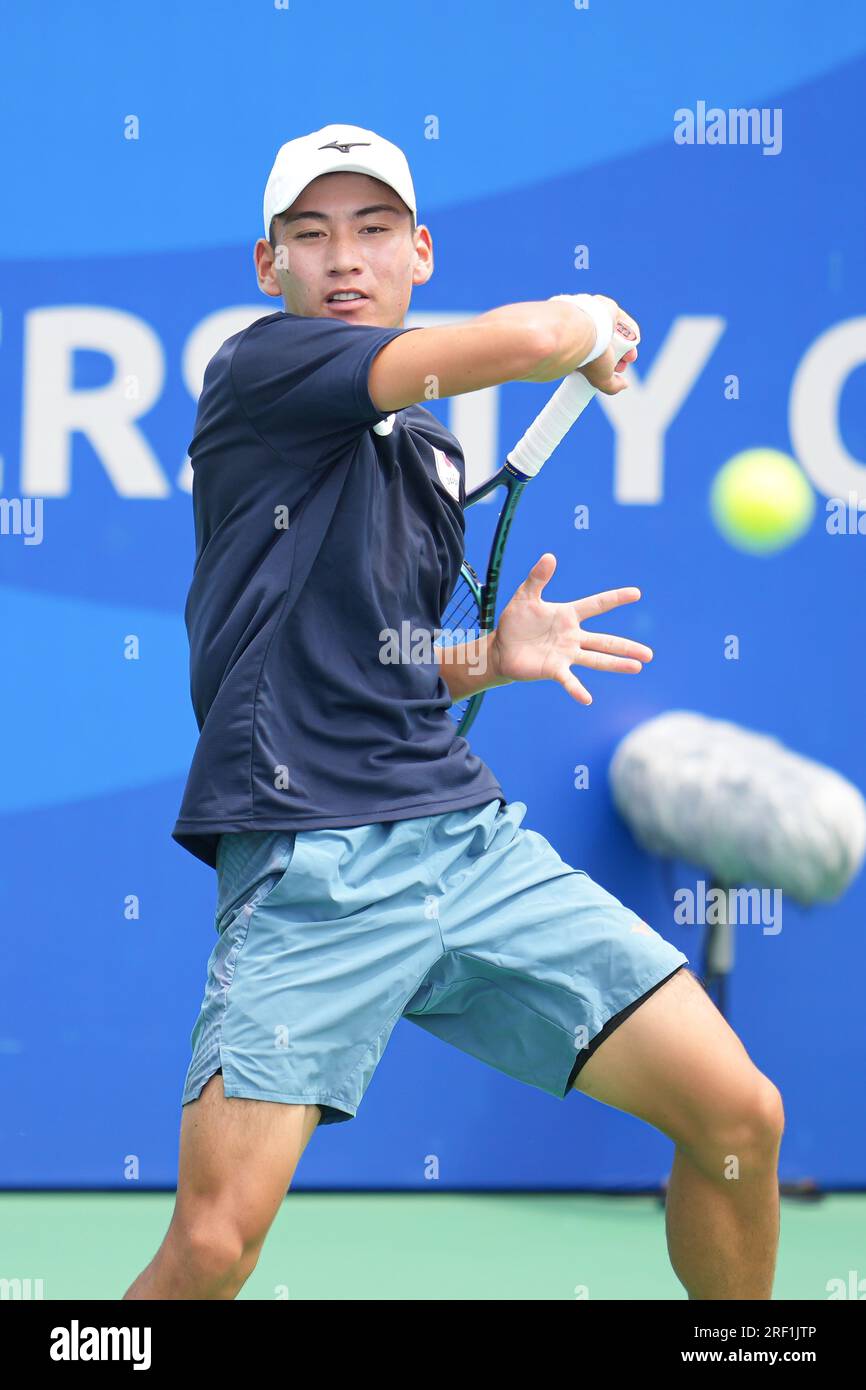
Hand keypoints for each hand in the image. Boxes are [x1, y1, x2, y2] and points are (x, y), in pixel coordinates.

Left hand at [491, 553, 652, 704]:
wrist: (500, 648)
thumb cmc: (515, 622)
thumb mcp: (525, 596)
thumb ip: (538, 578)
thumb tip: (550, 556)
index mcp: (568, 616)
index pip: (597, 605)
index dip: (616, 598)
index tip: (636, 593)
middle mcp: (572, 636)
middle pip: (605, 641)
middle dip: (627, 646)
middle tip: (649, 654)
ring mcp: (566, 654)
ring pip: (596, 659)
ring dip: (616, 664)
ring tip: (637, 667)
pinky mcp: (554, 669)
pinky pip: (569, 680)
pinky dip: (577, 689)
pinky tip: (587, 699)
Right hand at [578, 304, 638, 395]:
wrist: (584, 334)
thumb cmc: (589, 357)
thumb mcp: (601, 379)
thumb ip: (612, 387)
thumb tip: (625, 384)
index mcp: (583, 349)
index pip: (603, 357)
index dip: (614, 365)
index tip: (618, 371)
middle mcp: (588, 334)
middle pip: (613, 345)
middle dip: (623, 356)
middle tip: (626, 362)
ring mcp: (596, 320)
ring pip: (618, 333)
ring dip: (628, 344)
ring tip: (630, 353)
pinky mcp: (605, 306)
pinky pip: (623, 320)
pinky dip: (631, 330)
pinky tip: (634, 339)